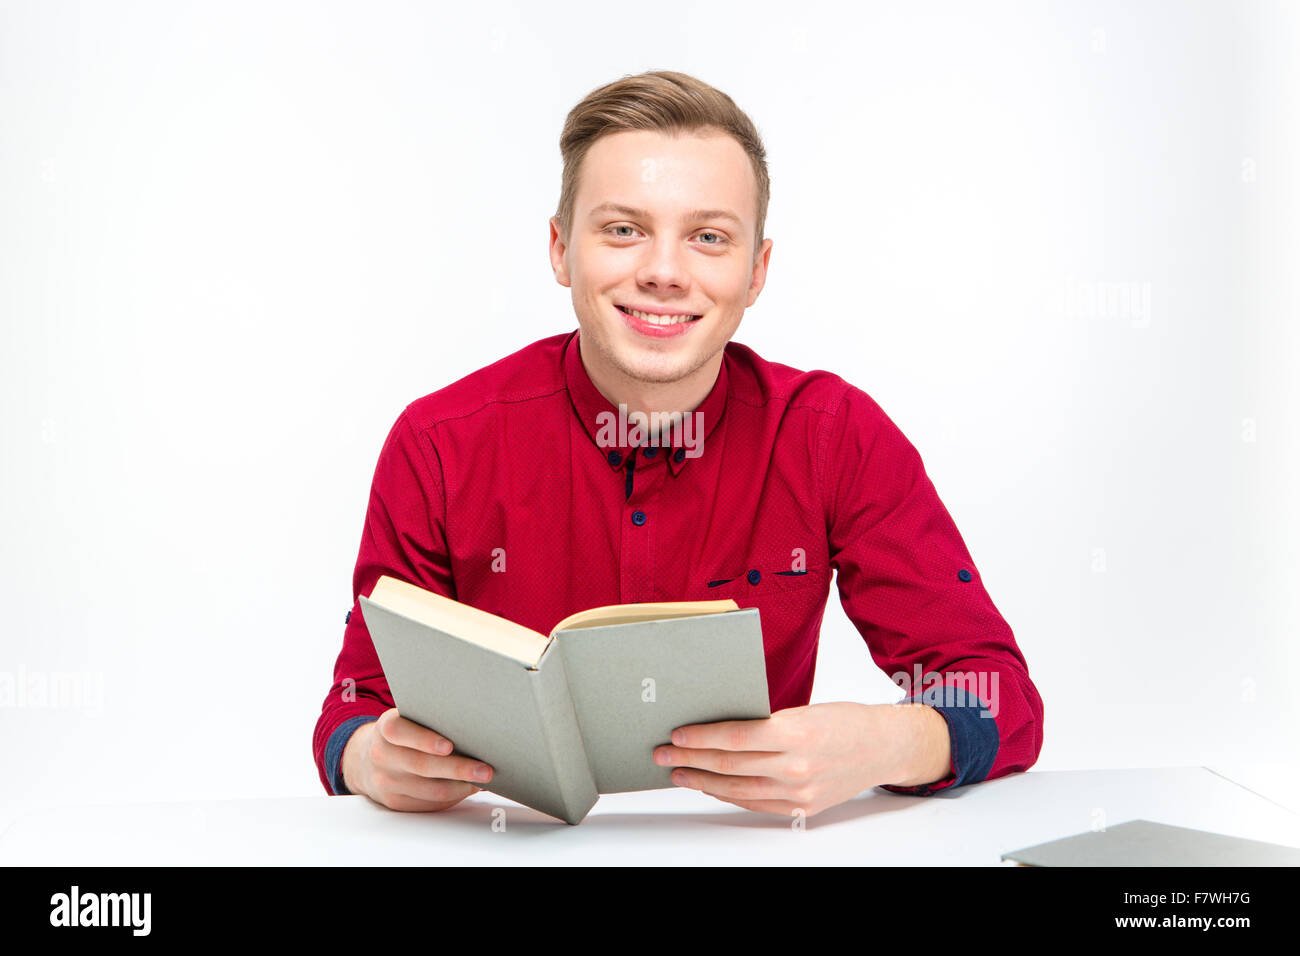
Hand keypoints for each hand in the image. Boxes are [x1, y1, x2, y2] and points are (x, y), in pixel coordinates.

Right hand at [342, 707, 494, 811]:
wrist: (367, 760)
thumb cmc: (403, 733)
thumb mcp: (407, 718)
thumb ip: (429, 717)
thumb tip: (471, 724)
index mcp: (386, 728)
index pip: (400, 732)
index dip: (424, 739)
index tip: (449, 746)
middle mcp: (382, 756)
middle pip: (422, 766)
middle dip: (458, 769)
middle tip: (485, 770)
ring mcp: (387, 782)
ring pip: (430, 790)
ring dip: (461, 787)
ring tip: (482, 781)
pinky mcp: (396, 802)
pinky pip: (429, 803)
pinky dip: (452, 797)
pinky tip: (467, 788)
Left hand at [652, 701, 950, 817]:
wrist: (884, 747)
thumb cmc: (844, 720)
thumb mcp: (803, 710)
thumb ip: (765, 721)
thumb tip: (717, 726)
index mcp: (796, 733)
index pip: (735, 737)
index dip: (700, 738)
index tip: (675, 735)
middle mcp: (796, 767)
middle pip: (729, 765)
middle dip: (689, 760)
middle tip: (662, 755)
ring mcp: (799, 792)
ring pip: (737, 789)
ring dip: (701, 782)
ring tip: (678, 773)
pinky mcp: (802, 808)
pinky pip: (754, 803)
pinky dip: (727, 795)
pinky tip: (709, 786)